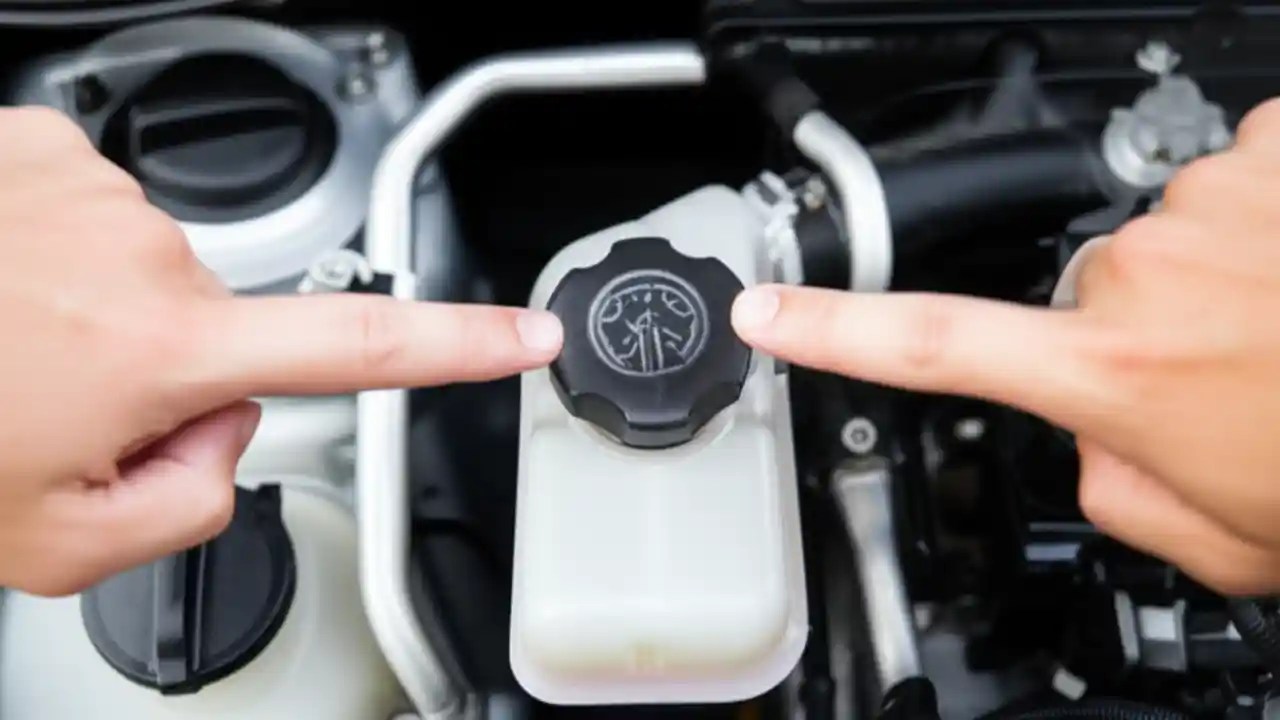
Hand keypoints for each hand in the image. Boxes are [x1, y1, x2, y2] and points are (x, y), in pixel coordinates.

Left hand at [0, 107, 562, 595]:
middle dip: (162, 374)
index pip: (359, 347)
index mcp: (163, 352)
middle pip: (221, 328)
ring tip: (7, 344)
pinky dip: (53, 248)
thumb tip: (224, 429)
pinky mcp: (37, 144)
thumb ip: (194, 502)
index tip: (531, 333)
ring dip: (95, 310)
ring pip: (148, 270)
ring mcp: (88, 186)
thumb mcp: (60, 543)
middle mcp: (143, 254)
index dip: (460, 343)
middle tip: (55, 405)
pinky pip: (90, 208)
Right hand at [732, 97, 1279, 595]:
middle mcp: (1143, 279)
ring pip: (1164, 237)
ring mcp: (1212, 204)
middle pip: (1081, 293)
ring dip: (1211, 281)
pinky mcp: (1275, 153)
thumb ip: (1109, 486)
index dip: (832, 330)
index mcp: (1110, 377)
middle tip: (1225, 384)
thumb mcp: (1212, 535)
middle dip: (1132, 337)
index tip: (763, 312)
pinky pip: (1235, 172)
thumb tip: (1086, 436)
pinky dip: (1262, 214)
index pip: (929, 346)